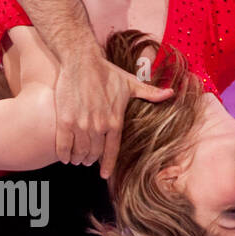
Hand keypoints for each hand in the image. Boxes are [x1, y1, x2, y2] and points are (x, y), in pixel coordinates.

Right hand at [54, 54, 172, 178]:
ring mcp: (81, 124)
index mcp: (115, 120)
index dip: (108, 164)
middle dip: (90, 160)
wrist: (81, 61)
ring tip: (76, 159)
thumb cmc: (105, 72)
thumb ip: (149, 93)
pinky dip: (64, 154)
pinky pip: (63, 146)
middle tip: (87, 161)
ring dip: (77, 159)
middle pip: (94, 154)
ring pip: (79, 152)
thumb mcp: (130, 83)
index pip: (112, 150)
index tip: (105, 174)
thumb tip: (171, 93)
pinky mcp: (65, 120)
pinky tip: (64, 157)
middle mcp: (99, 126)